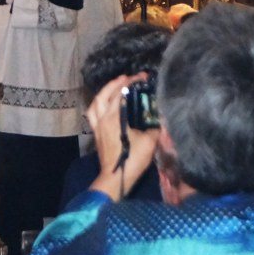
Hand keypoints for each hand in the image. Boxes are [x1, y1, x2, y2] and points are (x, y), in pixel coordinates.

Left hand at [86, 73, 159, 201]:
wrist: (116, 177)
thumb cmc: (133, 159)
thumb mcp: (150, 142)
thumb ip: (155, 127)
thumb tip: (161, 118)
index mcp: (113, 118)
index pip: (120, 94)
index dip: (130, 83)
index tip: (141, 77)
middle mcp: (102, 119)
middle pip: (104, 95)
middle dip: (115, 84)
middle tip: (126, 78)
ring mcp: (97, 127)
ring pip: (95, 103)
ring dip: (103, 93)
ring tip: (113, 88)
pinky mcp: (96, 134)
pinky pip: (93, 114)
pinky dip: (98, 105)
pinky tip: (105, 106)